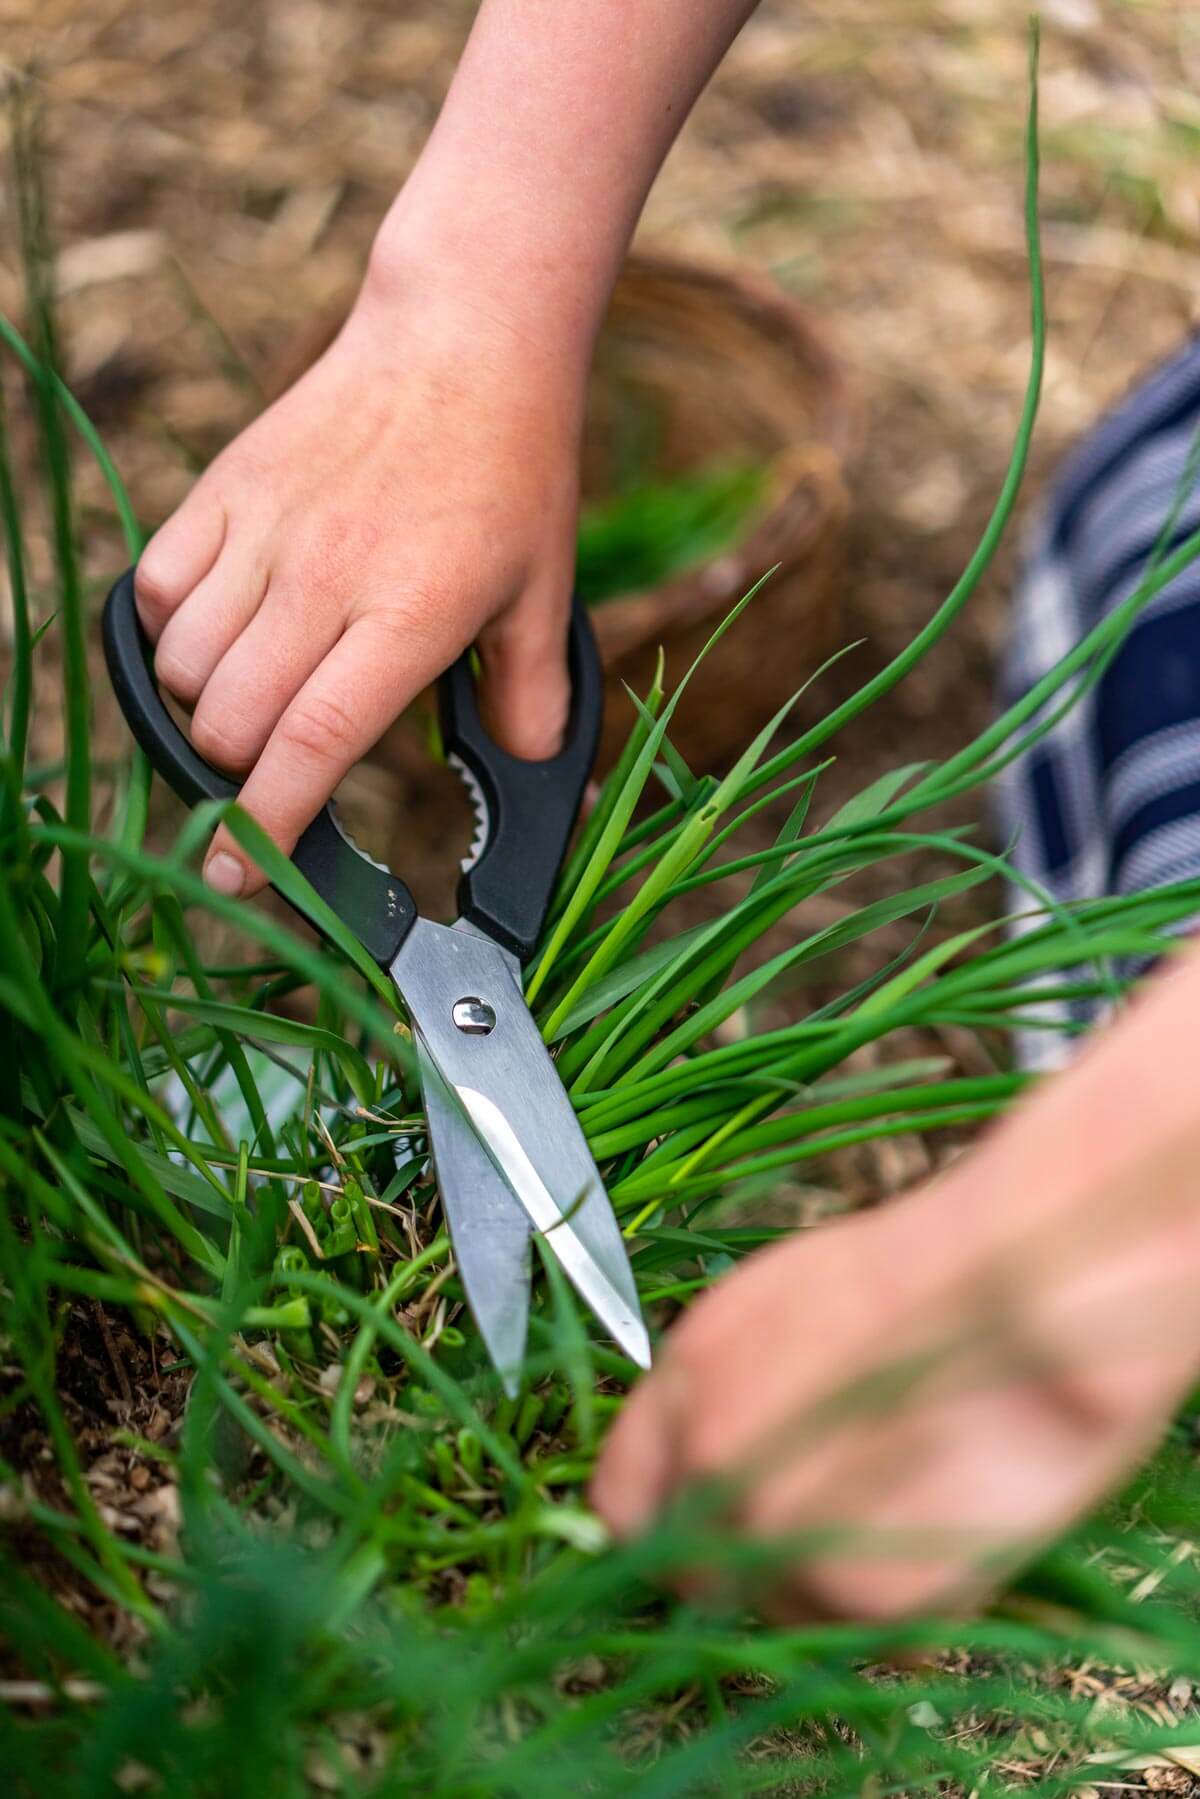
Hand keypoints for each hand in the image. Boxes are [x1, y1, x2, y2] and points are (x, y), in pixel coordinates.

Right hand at [135, 253, 582, 896]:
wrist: (462, 341)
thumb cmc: (512, 474)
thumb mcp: (542, 594)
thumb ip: (529, 696)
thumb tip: (535, 772)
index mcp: (409, 614)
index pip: (312, 744)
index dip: (267, 825)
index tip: (237, 876)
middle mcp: (325, 576)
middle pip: (229, 721)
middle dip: (234, 779)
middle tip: (265, 781)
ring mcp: (267, 529)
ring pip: (181, 665)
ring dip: (203, 709)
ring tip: (254, 700)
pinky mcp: (227, 488)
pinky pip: (158, 588)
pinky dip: (172, 632)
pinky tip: (220, 632)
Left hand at [592, 1159, 1199, 1621]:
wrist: (1017, 1299)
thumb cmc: (910, 1282)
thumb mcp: (770, 1308)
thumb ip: (707, 1396)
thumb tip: (682, 1467)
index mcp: (684, 1388)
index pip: (621, 1506)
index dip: (663, 1519)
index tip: (700, 1521)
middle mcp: (710, 1470)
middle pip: (693, 1571)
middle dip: (749, 1552)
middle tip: (830, 1506)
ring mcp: (779, 1538)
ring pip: (781, 1603)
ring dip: (828, 1573)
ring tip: (904, 1497)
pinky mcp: (861, 1596)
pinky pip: (860, 1628)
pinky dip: (900, 1598)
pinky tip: (939, 1522)